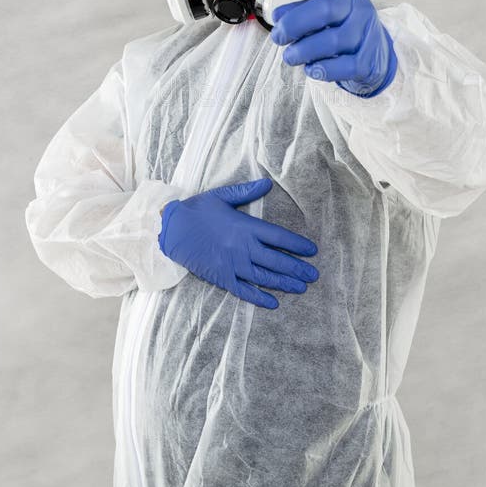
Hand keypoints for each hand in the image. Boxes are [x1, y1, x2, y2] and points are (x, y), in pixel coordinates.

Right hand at [158, 178, 318, 309]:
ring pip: (265, 277)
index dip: (297, 245)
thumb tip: (268, 183)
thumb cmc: (198, 210)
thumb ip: (247, 192)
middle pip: (277, 261)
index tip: (312, 251)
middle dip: (297, 269)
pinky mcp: (222, 277)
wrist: (172, 229)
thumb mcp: (222, 196)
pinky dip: (259, 297)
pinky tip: (274, 303)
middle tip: (314, 276)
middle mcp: (243, 248)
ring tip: (302, 288)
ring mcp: (233, 265)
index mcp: (245, 227)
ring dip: (285, 283)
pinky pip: (244, 290)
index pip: (279, 237)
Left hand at [270, 0, 397, 96]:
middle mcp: (358, 9)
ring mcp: (365, 35)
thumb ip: (302, 10)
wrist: (377, 54)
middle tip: (278, 37)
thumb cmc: (343, 28)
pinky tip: (311, 69)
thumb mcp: (326, 11)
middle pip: (324, 11)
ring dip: (303, 51)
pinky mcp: (368, 61)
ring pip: (330, 41)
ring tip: (290, 56)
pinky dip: (322, 69)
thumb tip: (278, 16)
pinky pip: (342, 67)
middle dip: (294, 25)